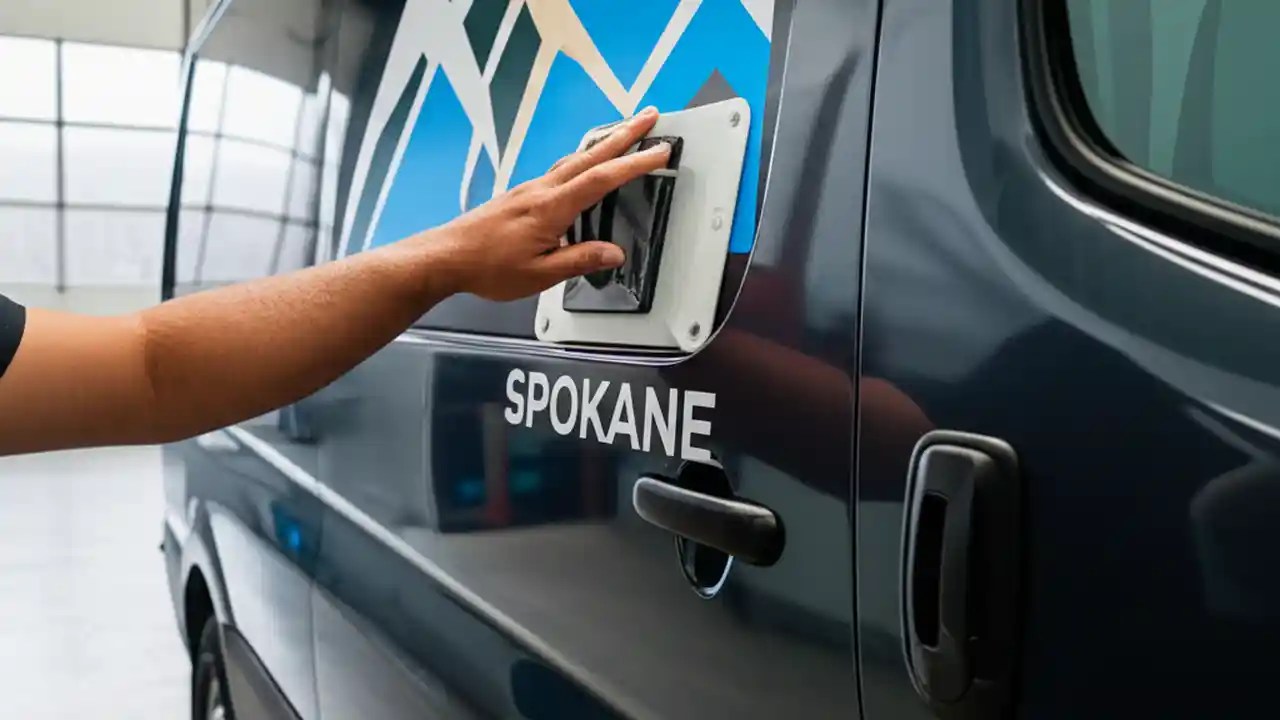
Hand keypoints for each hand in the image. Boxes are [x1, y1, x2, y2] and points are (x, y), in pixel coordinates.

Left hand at [430, 106, 670, 300]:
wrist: (446, 256)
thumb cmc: (488, 267)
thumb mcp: (539, 275)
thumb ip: (579, 261)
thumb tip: (614, 253)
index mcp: (551, 208)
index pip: (602, 179)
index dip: (634, 163)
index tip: (660, 151)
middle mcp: (542, 190)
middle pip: (591, 155)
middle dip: (624, 134)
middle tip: (650, 116)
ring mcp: (531, 188)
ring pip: (575, 158)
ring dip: (604, 143)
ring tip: (626, 131)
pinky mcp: (522, 194)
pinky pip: (561, 168)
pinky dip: (583, 158)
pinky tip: (586, 162)